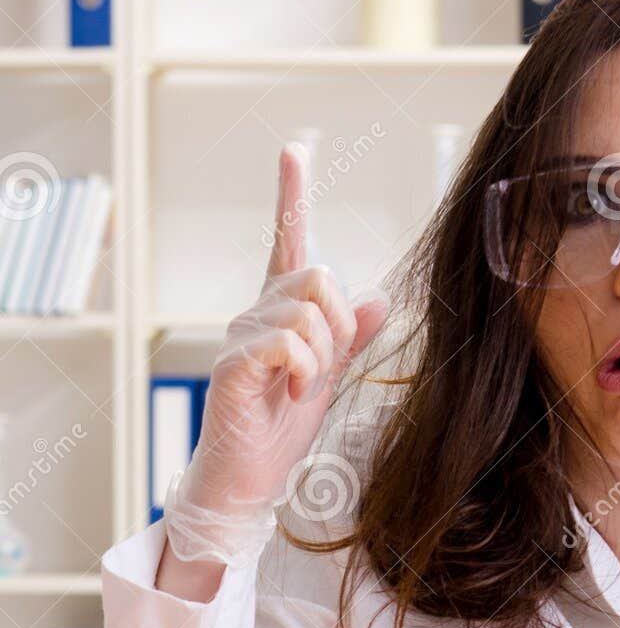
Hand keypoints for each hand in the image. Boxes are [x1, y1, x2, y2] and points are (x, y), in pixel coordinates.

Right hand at [179, 143, 389, 518]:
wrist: (249, 478)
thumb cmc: (281, 428)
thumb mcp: (330, 377)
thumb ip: (353, 338)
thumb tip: (380, 297)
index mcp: (281, 312)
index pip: (287, 241)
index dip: (290, 194)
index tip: (293, 149)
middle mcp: (255, 313)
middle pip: (318, 277)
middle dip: (339, 326)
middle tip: (322, 369)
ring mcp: (240, 336)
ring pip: (309, 313)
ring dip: (321, 357)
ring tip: (300, 388)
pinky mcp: (232, 364)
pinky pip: (287, 342)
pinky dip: (301, 371)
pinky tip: (289, 394)